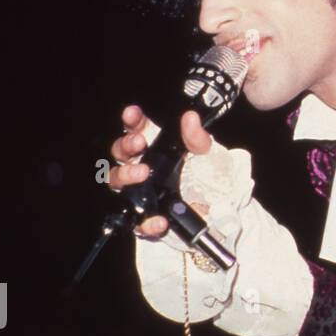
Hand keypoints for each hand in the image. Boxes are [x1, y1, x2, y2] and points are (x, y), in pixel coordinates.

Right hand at [107, 104, 214, 237]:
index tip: (132, 113)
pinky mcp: (146, 216)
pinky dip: (147, 222)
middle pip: (121, 153)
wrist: (218, 209)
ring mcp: (140, 191)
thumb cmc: (206, 175)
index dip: (132, 121)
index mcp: (156, 147)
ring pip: (117, 182)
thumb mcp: (206, 155)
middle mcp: (142, 166)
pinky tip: (160, 220)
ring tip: (142, 173)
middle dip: (125, 146)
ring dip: (125, 175)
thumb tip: (190, 118)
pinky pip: (137, 222)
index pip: (137, 129)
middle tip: (139, 143)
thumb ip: (197, 139)